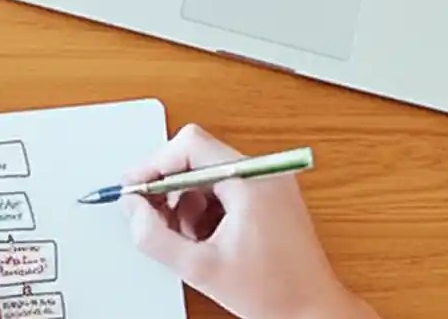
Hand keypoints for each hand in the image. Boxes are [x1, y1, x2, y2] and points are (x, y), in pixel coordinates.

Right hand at [123, 125, 377, 318]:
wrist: (313, 311)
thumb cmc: (275, 292)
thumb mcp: (201, 268)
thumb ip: (155, 237)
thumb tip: (133, 208)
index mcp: (251, 179)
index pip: (190, 145)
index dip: (155, 165)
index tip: (135, 188)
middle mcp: (263, 171)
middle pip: (196, 157)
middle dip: (168, 189)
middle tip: (153, 220)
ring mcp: (269, 182)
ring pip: (207, 174)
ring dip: (186, 202)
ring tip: (185, 240)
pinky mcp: (269, 196)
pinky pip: (224, 188)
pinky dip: (205, 209)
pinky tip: (205, 240)